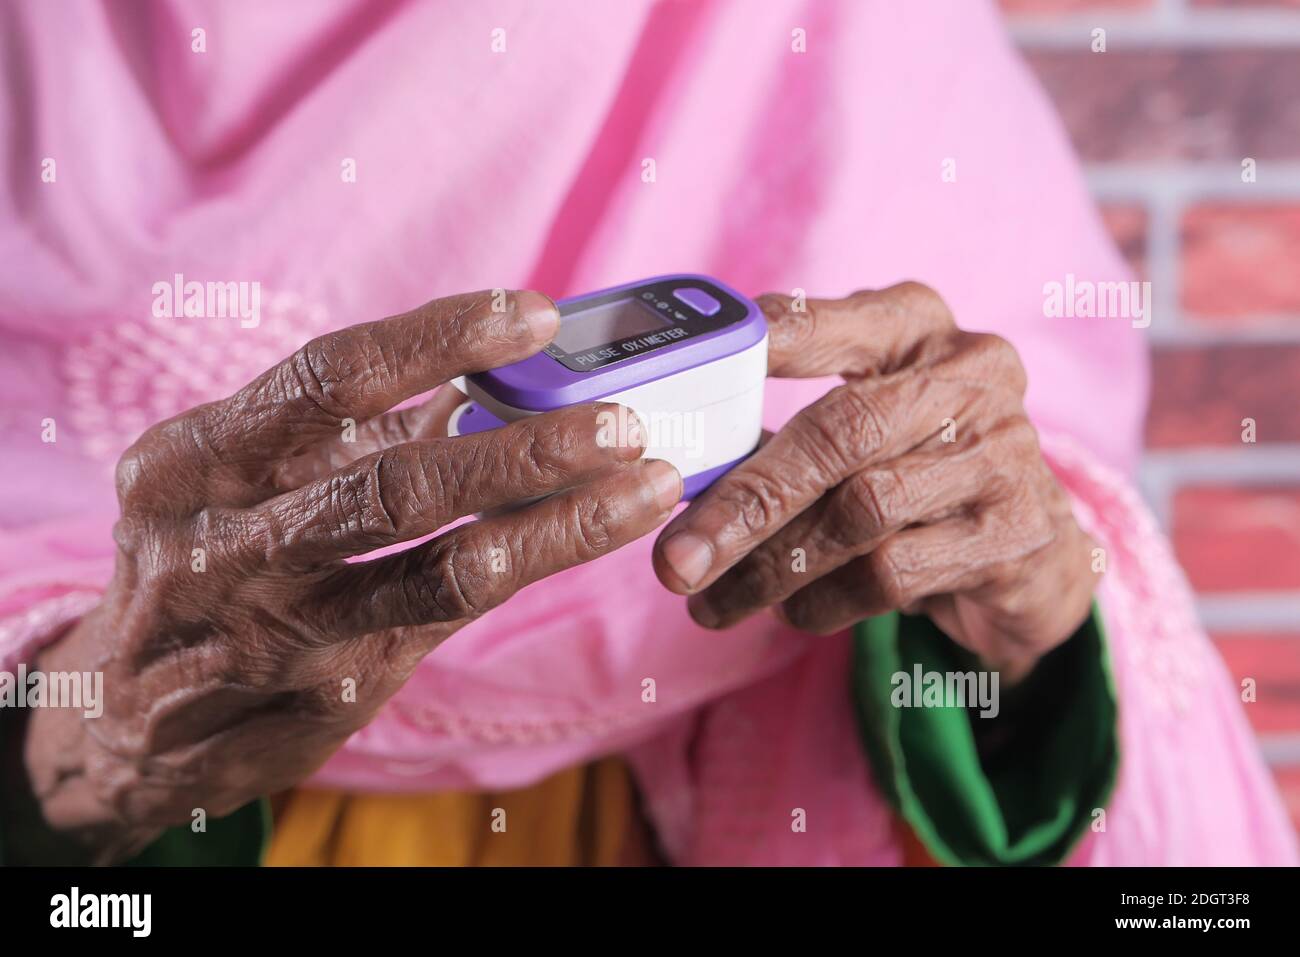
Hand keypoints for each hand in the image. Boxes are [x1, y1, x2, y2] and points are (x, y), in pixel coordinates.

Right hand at [21, 290, 680, 861]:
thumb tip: (483, 364)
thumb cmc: (213, 559)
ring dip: (559, 520)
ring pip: (442, 563)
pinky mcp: (331, 685)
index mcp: (193, 459)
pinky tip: (593, 530)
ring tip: (647, 483)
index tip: (537, 315)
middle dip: (526, 447)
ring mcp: (279, 625)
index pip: (328, 377)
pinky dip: (531, 564)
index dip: (440, 338)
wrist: (132, 715)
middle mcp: (222, 541)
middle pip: (397, 478)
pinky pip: (452, 614)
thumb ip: (351, 427)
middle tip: (622, 419)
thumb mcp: (244, 479)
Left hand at [651, 283, 1095, 683]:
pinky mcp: (1013, 532)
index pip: (836, 322)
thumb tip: (676, 472)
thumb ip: (782, 427)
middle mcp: (970, 375)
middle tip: (675, 559)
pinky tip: (791, 612)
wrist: (1031, 550)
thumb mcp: (860, 425)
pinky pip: (893, 571)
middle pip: (842, 431)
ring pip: (863, 511)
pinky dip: (825, 599)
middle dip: (748, 500)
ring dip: (773, 566)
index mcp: (917, 327)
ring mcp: (1002, 452)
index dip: (773, 343)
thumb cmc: (914, 470)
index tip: (702, 368)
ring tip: (712, 600)